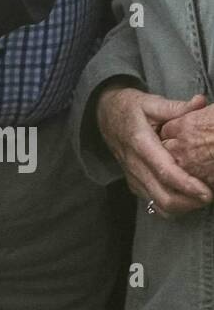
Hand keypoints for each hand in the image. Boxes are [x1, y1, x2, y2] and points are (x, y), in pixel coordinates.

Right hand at [95, 84, 210, 214]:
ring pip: (158, 206)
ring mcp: (132, 177)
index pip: (164, 171)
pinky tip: (187, 197)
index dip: (186, 185)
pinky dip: (172, 207)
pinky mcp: (133, 184)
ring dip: (183, 207)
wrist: (104, 115)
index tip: (207, 192)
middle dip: (189, 203)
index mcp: (140, 143)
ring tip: (200, 198)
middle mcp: (134, 165)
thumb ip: (177, 107)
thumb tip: (201, 102)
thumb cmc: (130, 108)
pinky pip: (153, 204)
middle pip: (162, 197)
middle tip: (210, 196)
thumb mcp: (151, 102)